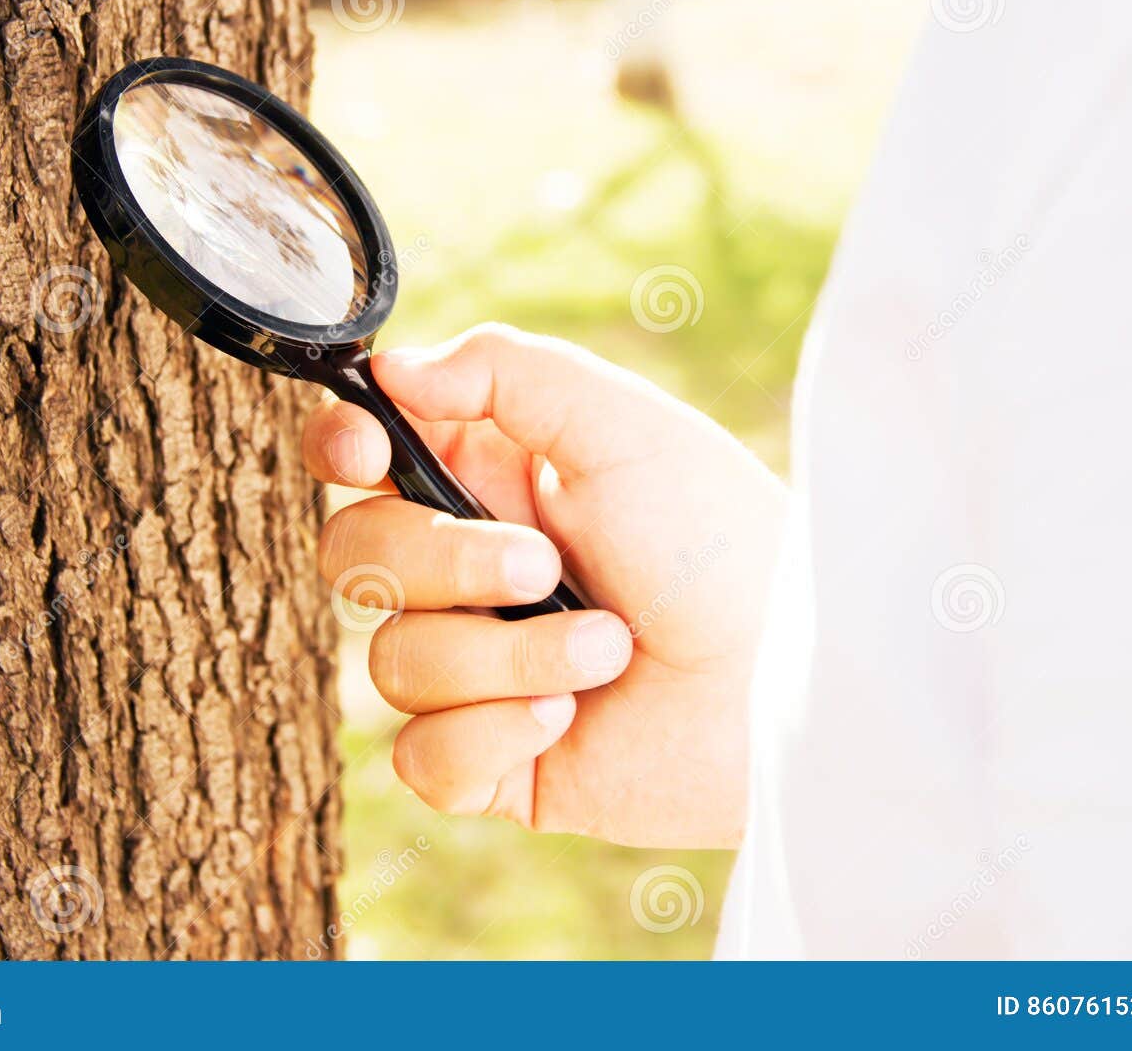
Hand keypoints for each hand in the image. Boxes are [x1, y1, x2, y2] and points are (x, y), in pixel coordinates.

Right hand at [305, 324, 786, 847]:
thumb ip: (505, 372)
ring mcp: (478, 672)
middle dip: (444, 563)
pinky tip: (567, 722)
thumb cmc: (723, 542)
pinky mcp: (494, 763)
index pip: (364, 459)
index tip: (369, 456)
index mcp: (492, 483)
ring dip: (503, 656)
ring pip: (392, 663)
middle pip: (356, 556)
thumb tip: (392, 367)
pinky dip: (491, 736)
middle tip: (545, 567)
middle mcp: (471, 576)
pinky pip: (421, 757)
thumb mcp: (624, 427)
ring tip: (608, 652)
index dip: (342, 451)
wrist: (789, 682)